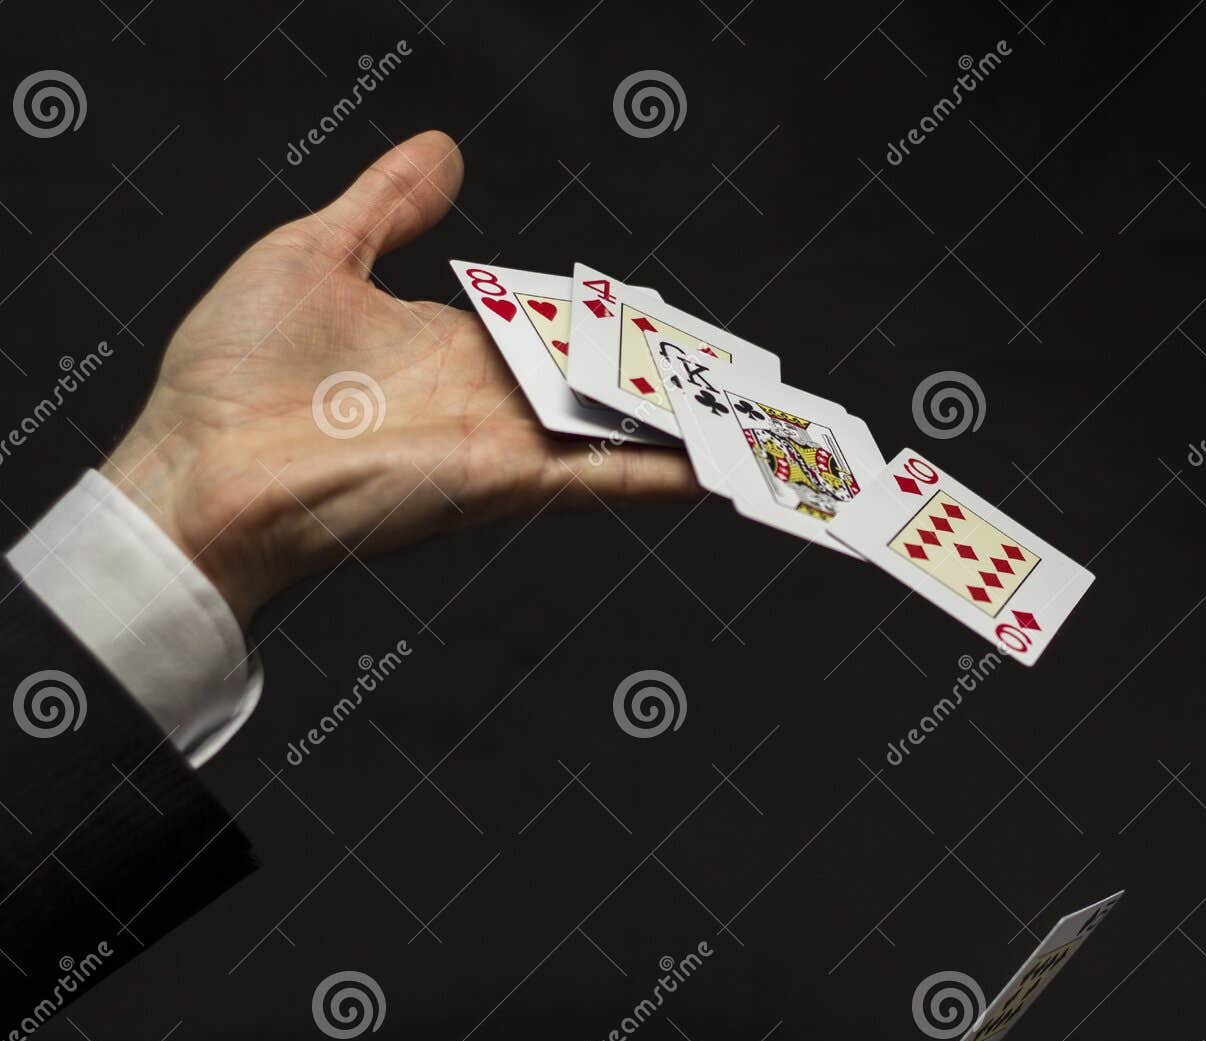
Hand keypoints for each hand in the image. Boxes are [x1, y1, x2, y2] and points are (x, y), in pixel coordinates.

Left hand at [104, 130, 696, 624]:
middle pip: (605, 376)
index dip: (615, 316)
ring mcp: (504, 440)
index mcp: (456, 342)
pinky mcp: (504, 481)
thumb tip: (444, 151)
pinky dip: (667, 474)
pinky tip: (725, 470)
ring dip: (691, 422)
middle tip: (742, 365)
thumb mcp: (316, 253)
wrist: (200, 471)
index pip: (559, 322)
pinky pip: (605, 476)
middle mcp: (492, 395)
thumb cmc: (233, 372)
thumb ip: (389, 206)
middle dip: (673, 371)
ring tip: (762, 414)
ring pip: (622, 426)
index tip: (662, 307)